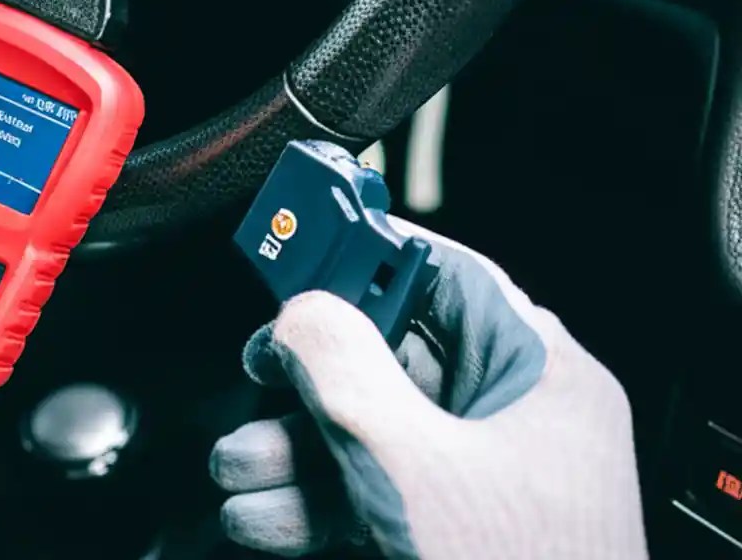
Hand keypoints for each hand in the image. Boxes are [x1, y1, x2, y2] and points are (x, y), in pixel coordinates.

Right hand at [210, 218, 647, 558]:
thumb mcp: (413, 463)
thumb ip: (346, 373)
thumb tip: (300, 314)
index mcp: (535, 372)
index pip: (443, 275)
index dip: (364, 253)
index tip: (297, 244)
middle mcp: (510, 416)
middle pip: (389, 358)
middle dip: (307, 380)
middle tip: (257, 373)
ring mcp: (478, 479)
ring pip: (368, 432)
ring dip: (290, 450)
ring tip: (238, 469)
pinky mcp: (448, 529)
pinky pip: (371, 489)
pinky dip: (311, 500)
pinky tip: (259, 516)